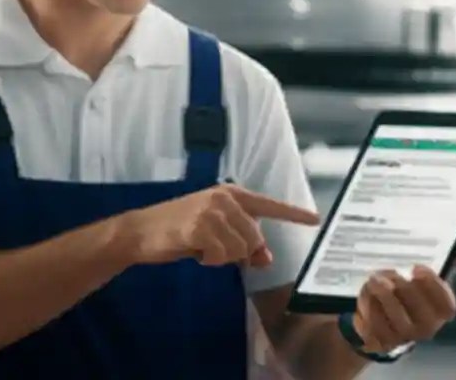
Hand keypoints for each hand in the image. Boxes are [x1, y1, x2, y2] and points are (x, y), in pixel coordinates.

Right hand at [120, 184, 319, 268]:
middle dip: (239, 253)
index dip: (293, 213)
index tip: (315, 219)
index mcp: (231, 194)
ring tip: (200, 248)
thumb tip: (266, 258)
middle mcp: (225, 198)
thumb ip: (242, 242)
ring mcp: (212, 210)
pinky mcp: (200, 226)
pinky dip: (210, 260)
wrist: (140, 232)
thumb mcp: (214, 234)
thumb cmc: (178, 231)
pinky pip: (222, 255)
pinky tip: (194, 251)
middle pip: (255, 238)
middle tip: (213, 251)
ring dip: (222, 257)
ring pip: (240, 249)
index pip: (268, 204)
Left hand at [352, 233, 455, 352]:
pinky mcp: (380, 340)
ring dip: (381, 293)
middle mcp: (425, 328)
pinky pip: (372, 323)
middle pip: (417, 308)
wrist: (383, 323)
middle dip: (401, 286)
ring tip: (374, 279)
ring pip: (393, 315)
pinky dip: (367, 304)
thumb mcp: (428, 279)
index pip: (446, 305)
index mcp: (440, 312)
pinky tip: (366, 293)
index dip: (432, 285)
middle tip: (390, 272)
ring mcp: (402, 337)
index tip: (416, 268)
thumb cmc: (410, 296)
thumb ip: (450, 260)